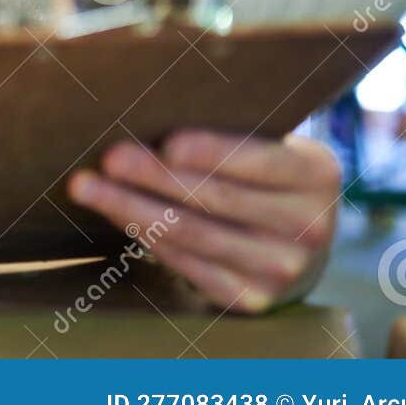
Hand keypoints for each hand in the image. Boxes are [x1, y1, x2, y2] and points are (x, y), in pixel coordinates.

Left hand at [67, 130, 340, 313]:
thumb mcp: (266, 143)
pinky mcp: (249, 298)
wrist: (294, 240)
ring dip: (132, 208)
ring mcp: (281, 270)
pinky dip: (145, 236)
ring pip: (194, 235)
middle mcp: (310, 227)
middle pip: (217, 199)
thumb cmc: (260, 172)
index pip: (261, 161)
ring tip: (88, 187)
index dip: (214, 153)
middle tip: (108, 158)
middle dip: (155, 176)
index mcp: (317, 175)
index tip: (169, 142)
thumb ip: (229, 129)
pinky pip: (188, 264)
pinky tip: (114, 213)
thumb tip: (150, 106)